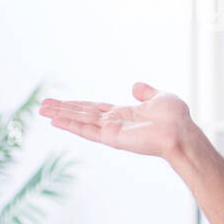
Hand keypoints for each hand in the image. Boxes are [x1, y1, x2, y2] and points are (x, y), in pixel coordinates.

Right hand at [39, 82, 193, 159]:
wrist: (181, 132)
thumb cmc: (176, 118)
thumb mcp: (161, 98)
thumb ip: (146, 93)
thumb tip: (135, 86)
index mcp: (124, 113)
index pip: (95, 108)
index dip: (77, 104)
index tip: (61, 102)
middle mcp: (115, 123)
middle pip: (83, 113)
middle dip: (63, 109)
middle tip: (42, 105)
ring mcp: (111, 130)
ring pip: (80, 120)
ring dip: (61, 115)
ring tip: (42, 110)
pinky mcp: (111, 138)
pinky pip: (87, 130)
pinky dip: (70, 125)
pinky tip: (55, 121)